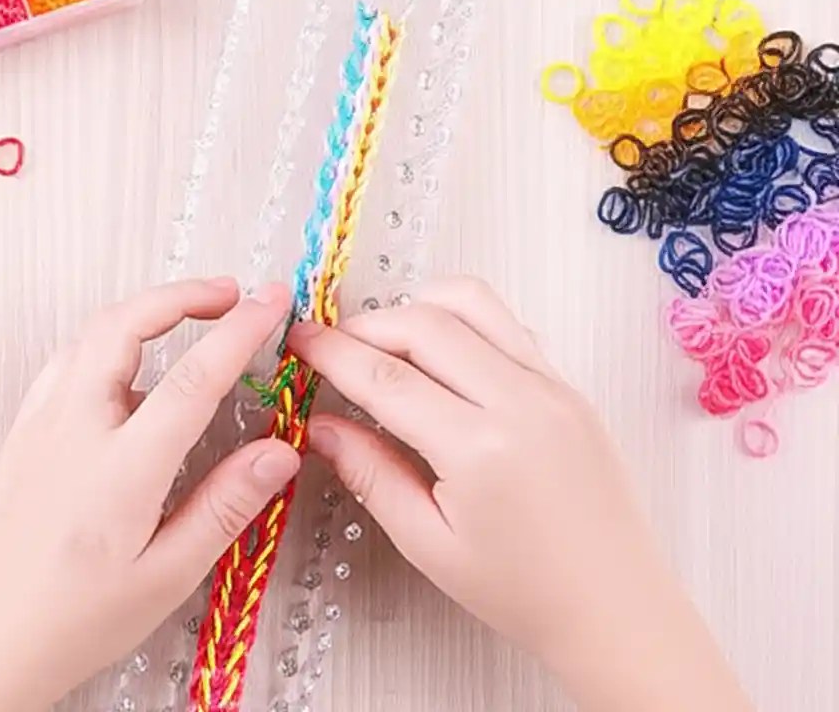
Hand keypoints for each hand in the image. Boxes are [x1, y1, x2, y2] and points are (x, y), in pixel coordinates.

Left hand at [0, 279, 299, 711]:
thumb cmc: (79, 617)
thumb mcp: (168, 574)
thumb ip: (225, 506)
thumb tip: (279, 451)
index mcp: (121, 469)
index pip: (191, 378)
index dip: (237, 331)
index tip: (270, 302)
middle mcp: (74, 430)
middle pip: (125, 326)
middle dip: (182, 295)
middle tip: (230, 294)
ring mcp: (41, 425)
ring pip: (90, 337)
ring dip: (142, 313)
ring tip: (188, 318)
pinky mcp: (24, 433)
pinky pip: (67, 364)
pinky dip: (107, 342)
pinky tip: (130, 366)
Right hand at [288, 276, 751, 711]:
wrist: (615, 608)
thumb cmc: (522, 591)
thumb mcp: (427, 543)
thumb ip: (370, 473)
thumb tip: (319, 426)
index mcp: (479, 449)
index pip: (386, 377)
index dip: (332, 353)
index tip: (299, 341)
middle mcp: (521, 402)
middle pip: (425, 324)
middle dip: (366, 324)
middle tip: (329, 344)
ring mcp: (553, 387)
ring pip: (474, 305)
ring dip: (417, 308)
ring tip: (382, 339)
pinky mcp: (571, 389)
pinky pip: (509, 328)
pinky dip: (464, 322)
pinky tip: (439, 354)